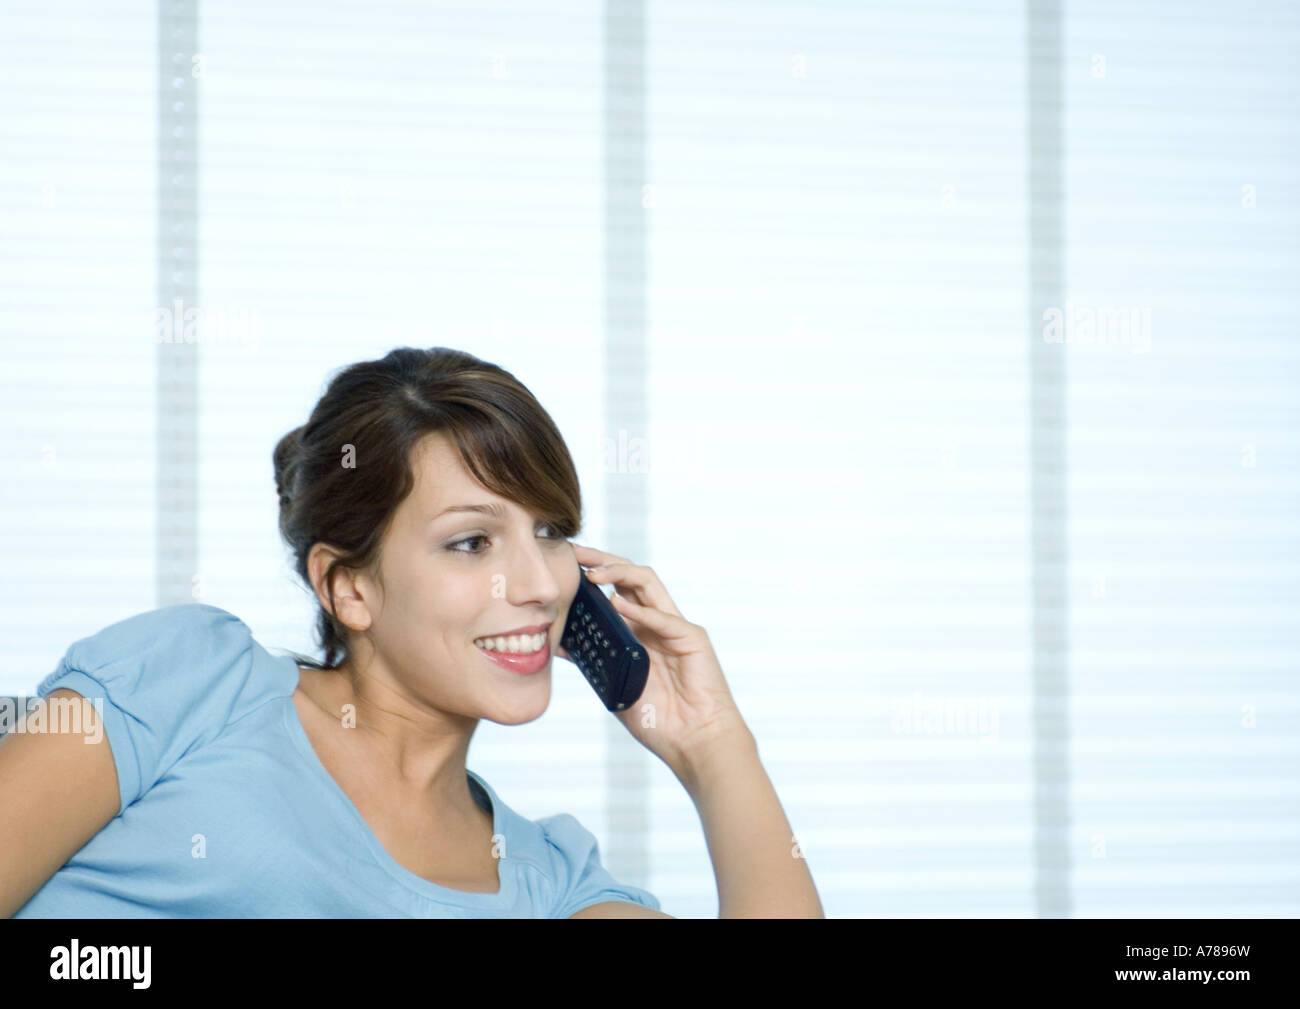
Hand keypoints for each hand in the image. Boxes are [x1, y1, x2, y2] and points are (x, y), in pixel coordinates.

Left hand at [566, 543, 752, 780]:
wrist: (692, 742)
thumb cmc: (657, 719)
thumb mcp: (614, 686)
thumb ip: (593, 662)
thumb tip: (558, 644)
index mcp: (640, 630)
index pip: (616, 589)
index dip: (592, 573)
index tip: (565, 564)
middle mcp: (657, 622)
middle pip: (630, 577)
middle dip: (602, 560)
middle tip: (574, 552)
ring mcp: (676, 627)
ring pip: (648, 583)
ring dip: (619, 572)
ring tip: (592, 573)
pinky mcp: (693, 639)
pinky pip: (665, 618)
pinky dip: (640, 610)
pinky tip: (617, 604)